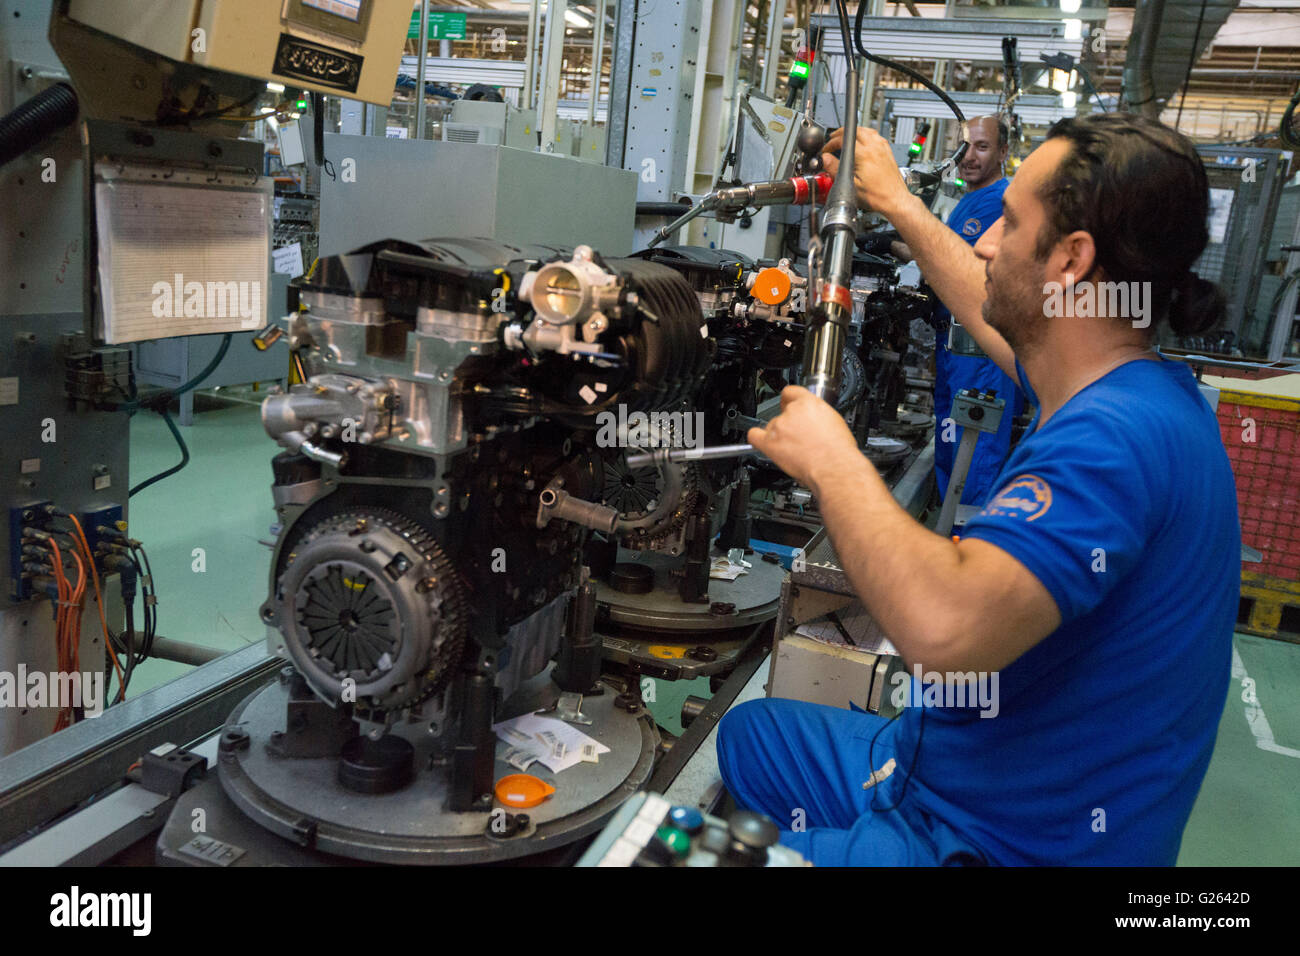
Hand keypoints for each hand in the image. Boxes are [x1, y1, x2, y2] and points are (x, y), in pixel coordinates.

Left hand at [747, 386, 863, 492]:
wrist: (834, 466)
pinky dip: (758, 439)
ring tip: (793, 448)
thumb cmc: (838, 450)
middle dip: (789, 423)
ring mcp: (779, 426)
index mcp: (810, 403)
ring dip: (779, 434)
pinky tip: (765, 444)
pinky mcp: (770, 443)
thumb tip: (816, 421)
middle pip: (783, 411)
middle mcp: (792, 411)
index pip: (792, 392)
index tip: (791, 406)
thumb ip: (819, 416)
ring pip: (772, 425)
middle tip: (799, 435)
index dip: (791, 401)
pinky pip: (754, 436)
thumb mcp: (835, 422)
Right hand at [822, 126, 910, 218]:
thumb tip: (825, 159)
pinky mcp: (888, 152)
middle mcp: (875, 148)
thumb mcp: (850, 185)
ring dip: (855, 131)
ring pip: (867, 130)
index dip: (831, 143)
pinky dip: (866, 135)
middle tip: (833, 140)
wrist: (894, 200)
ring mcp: (883, 149)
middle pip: (856, 130)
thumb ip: (835, 169)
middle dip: (841, 133)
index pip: (843, 139)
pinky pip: (876, 136)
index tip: (826, 150)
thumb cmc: (877, 196)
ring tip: (847, 138)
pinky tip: (863, 142)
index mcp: (864, 154)